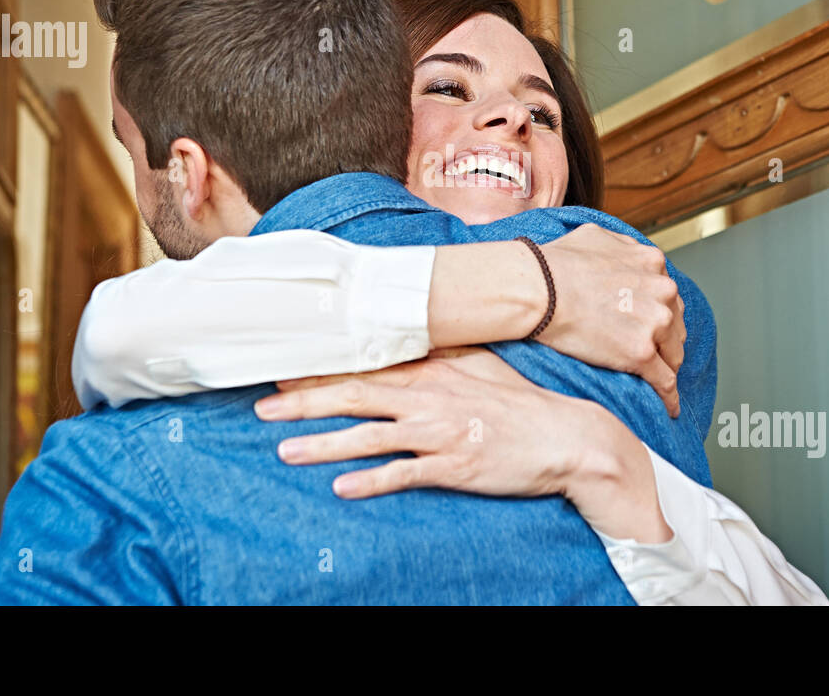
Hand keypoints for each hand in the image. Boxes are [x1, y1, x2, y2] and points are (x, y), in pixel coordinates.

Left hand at [253, 349, 671, 541]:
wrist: (565, 437)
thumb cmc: (520, 402)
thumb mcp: (479, 364)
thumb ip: (439, 354)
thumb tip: (406, 341)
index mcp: (433, 370)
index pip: (365, 367)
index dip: (321, 370)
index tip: (283, 371)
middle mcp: (430, 397)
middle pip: (355, 397)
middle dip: (305, 403)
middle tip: (263, 409)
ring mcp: (440, 432)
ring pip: (370, 436)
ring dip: (324, 444)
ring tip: (286, 452)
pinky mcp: (454, 466)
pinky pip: (405, 474)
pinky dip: (372, 480)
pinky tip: (342, 488)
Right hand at [537, 225, 685, 416]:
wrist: (538, 287)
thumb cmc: (555, 263)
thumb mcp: (596, 236)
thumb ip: (622, 245)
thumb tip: (628, 252)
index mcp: (652, 263)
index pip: (668, 294)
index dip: (659, 312)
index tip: (652, 324)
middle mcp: (661, 291)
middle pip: (675, 324)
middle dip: (666, 339)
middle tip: (653, 352)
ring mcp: (653, 323)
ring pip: (673, 354)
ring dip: (666, 366)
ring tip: (657, 380)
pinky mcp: (640, 353)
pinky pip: (664, 381)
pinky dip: (668, 396)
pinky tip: (668, 406)